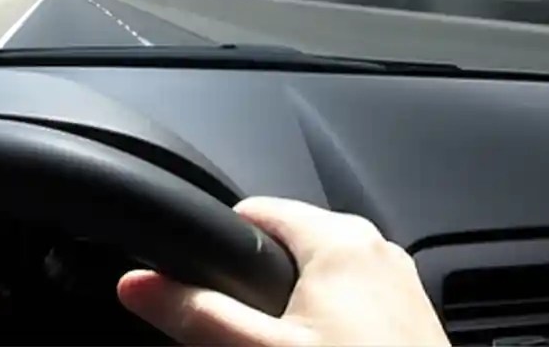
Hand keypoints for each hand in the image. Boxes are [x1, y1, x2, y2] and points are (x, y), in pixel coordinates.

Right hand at [117, 197, 448, 345]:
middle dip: (257, 292)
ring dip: (291, 316)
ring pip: (318, 284)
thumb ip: (198, 314)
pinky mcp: (411, 322)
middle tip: (249, 342)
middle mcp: (376, 250)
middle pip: (285, 251)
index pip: (253, 214)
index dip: (219, 253)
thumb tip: (137, 283)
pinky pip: (350, 309)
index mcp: (340, 239)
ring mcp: (399, 286)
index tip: (204, 292)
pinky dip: (327, 331)